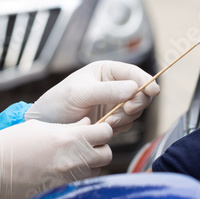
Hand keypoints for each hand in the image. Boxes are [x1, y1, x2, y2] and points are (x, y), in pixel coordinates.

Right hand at [0, 118, 113, 198]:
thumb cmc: (12, 143)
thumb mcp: (40, 127)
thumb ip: (68, 126)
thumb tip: (86, 123)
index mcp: (69, 137)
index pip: (105, 132)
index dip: (102, 129)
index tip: (93, 128)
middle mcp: (74, 158)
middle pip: (107, 153)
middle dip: (100, 147)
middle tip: (87, 143)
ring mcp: (69, 176)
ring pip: (97, 170)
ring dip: (92, 163)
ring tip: (75, 157)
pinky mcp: (61, 190)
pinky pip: (82, 182)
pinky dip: (80, 175)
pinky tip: (65, 168)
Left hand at [25, 61, 159, 132]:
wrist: (47, 125)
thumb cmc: (58, 102)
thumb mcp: (80, 93)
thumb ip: (107, 91)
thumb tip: (134, 88)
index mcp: (106, 71)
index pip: (133, 73)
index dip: (146, 81)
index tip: (153, 91)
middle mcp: (113, 86)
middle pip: (140, 92)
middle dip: (136, 102)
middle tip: (126, 110)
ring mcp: (114, 104)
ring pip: (135, 110)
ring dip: (126, 117)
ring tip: (107, 121)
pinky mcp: (112, 120)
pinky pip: (127, 124)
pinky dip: (120, 127)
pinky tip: (105, 127)